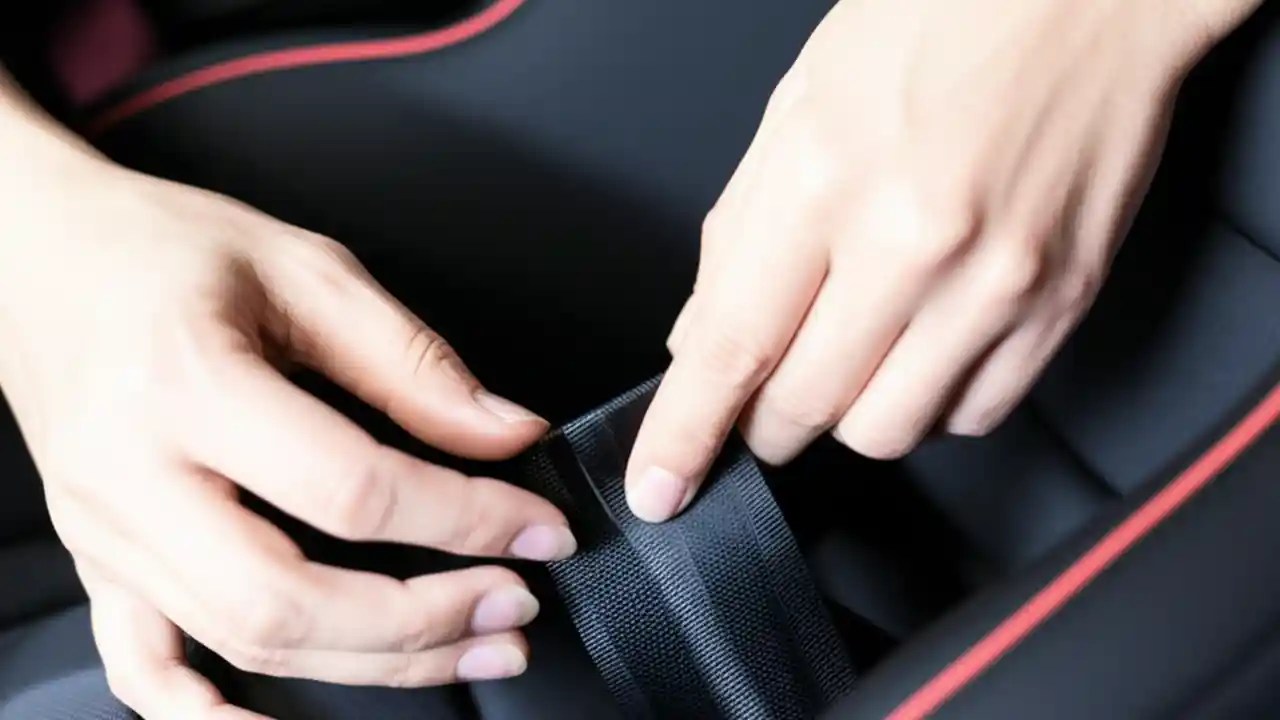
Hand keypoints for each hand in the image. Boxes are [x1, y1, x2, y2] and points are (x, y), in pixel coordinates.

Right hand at [0, 156, 575, 717]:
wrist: (39, 257)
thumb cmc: (166, 250)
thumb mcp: (306, 271)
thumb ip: (413, 362)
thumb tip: (508, 434)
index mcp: (190, 384)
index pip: (354, 490)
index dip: (468, 521)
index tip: (539, 528)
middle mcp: (134, 475)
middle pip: (288, 598)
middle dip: (423, 622)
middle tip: (514, 607)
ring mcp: (107, 531)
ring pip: (243, 641)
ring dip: (369, 664)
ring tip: (468, 650)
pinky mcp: (98, 557)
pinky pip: (144, 666)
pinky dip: (211, 716)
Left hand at [625, 0, 1262, 521]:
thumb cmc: (935, 23)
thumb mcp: (799, 109)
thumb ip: (741, 236)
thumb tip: (703, 341)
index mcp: (827, 179)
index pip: (733, 350)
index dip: (688, 435)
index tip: (662, 487)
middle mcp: (915, 243)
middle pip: (808, 408)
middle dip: (765, 422)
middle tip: (765, 390)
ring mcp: (999, 282)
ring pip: (890, 431)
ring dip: (848, 415)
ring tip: (853, 353)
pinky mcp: (1064, 304)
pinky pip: (977, 415)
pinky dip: (930, 405)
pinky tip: (922, 351)